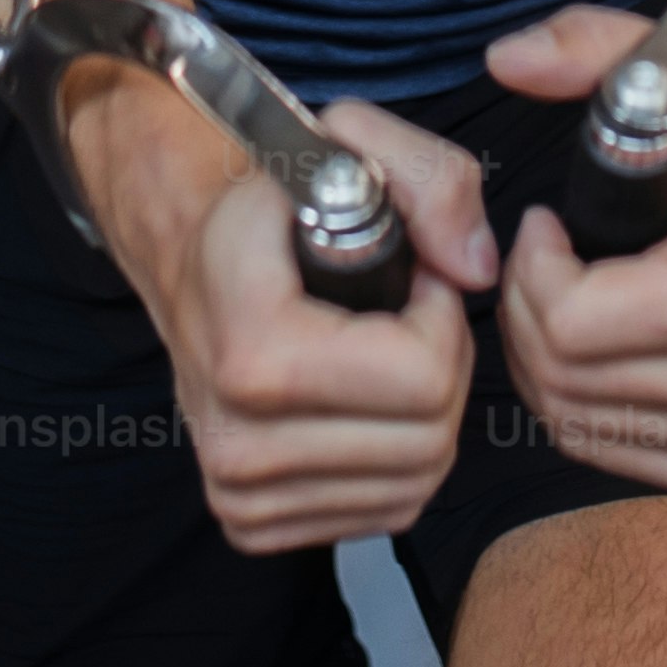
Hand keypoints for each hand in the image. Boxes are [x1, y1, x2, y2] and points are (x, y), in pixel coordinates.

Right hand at [70, 63, 490, 551]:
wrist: (189, 263)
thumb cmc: (274, 208)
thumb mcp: (349, 143)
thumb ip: (433, 179)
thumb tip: (476, 270)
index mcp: (253, 349)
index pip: (423, 378)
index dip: (440, 317)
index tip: (411, 278)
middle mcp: (237, 437)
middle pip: (430, 437)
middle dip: (441, 364)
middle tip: (405, 316)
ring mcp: (241, 492)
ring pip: (419, 480)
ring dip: (424, 411)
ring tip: (384, 352)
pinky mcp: (252, 522)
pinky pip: (387, 510)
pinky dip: (396, 456)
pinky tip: (363, 401)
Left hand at [482, 1, 666, 495]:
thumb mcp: (661, 71)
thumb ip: (584, 45)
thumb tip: (506, 59)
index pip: (569, 323)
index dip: (533, 268)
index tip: (548, 226)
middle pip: (560, 375)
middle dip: (525, 309)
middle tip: (546, 260)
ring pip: (567, 418)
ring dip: (540, 354)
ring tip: (567, 294)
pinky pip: (594, 447)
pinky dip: (571, 398)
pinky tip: (593, 344)